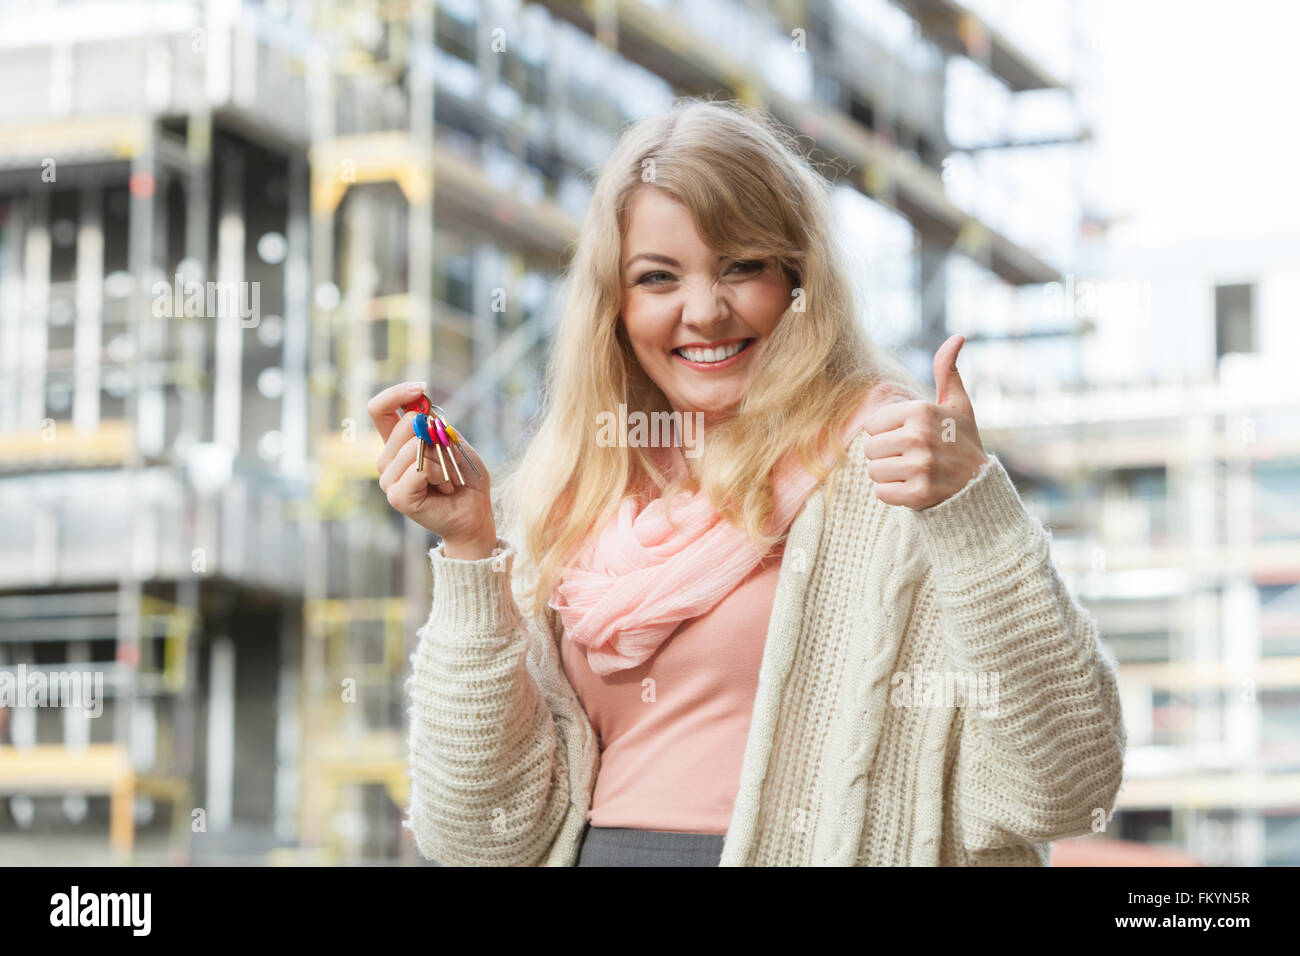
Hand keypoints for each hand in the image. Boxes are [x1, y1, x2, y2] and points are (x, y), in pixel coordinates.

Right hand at [369, 382, 495, 548]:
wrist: (475, 513)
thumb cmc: (466, 479)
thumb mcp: (455, 443)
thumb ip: (437, 426)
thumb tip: (421, 413)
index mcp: (397, 444)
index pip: (380, 409)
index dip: (396, 394)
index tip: (421, 389)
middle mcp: (387, 460)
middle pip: (405, 424)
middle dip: (438, 435)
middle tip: (451, 457)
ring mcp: (389, 479)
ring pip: (414, 446)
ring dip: (443, 458)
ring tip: (449, 477)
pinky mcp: (397, 496)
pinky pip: (420, 469)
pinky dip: (440, 473)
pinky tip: (445, 488)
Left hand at [861, 334, 989, 510]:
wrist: (979, 485)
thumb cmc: (961, 440)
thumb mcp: (957, 403)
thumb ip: (947, 370)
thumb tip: (957, 336)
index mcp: (921, 411)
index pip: (872, 425)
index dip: (888, 433)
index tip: (911, 436)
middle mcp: (919, 437)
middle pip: (870, 449)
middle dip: (887, 454)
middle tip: (912, 456)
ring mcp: (919, 467)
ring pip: (874, 471)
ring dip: (889, 474)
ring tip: (913, 471)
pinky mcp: (917, 494)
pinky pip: (881, 493)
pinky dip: (893, 493)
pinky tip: (914, 486)